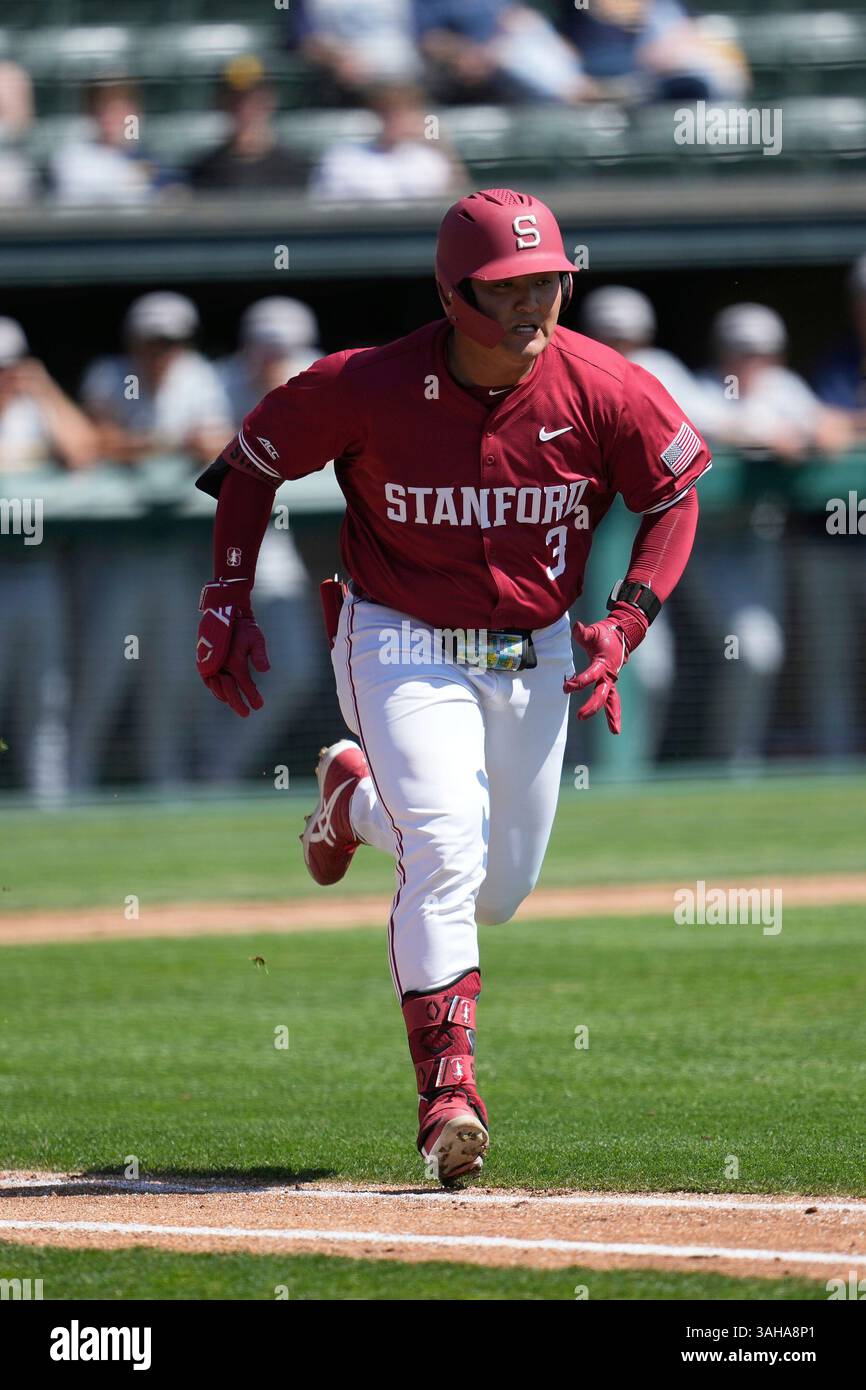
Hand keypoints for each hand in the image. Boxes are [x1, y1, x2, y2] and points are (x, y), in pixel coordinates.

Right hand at [196, 579, 269, 717]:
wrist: (225, 612)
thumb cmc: (244, 626)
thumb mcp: (257, 638)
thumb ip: (260, 655)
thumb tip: (266, 670)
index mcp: (234, 662)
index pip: (244, 685)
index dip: (251, 696)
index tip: (259, 707)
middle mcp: (221, 665)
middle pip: (228, 690)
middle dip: (237, 703)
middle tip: (247, 714)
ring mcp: (211, 663)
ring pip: (216, 687)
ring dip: (225, 697)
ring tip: (234, 705)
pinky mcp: (204, 660)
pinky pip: (209, 680)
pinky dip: (215, 689)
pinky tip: (221, 694)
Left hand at [563, 618, 628, 734]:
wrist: (622, 634)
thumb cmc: (605, 633)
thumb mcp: (593, 631)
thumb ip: (583, 633)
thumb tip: (577, 627)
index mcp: (603, 664)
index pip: (591, 676)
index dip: (579, 682)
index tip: (566, 687)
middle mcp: (609, 675)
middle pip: (602, 694)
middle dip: (592, 706)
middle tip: (580, 716)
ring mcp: (611, 680)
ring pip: (612, 700)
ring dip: (613, 715)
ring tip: (615, 731)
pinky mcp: (610, 682)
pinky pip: (612, 699)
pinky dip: (613, 712)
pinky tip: (614, 726)